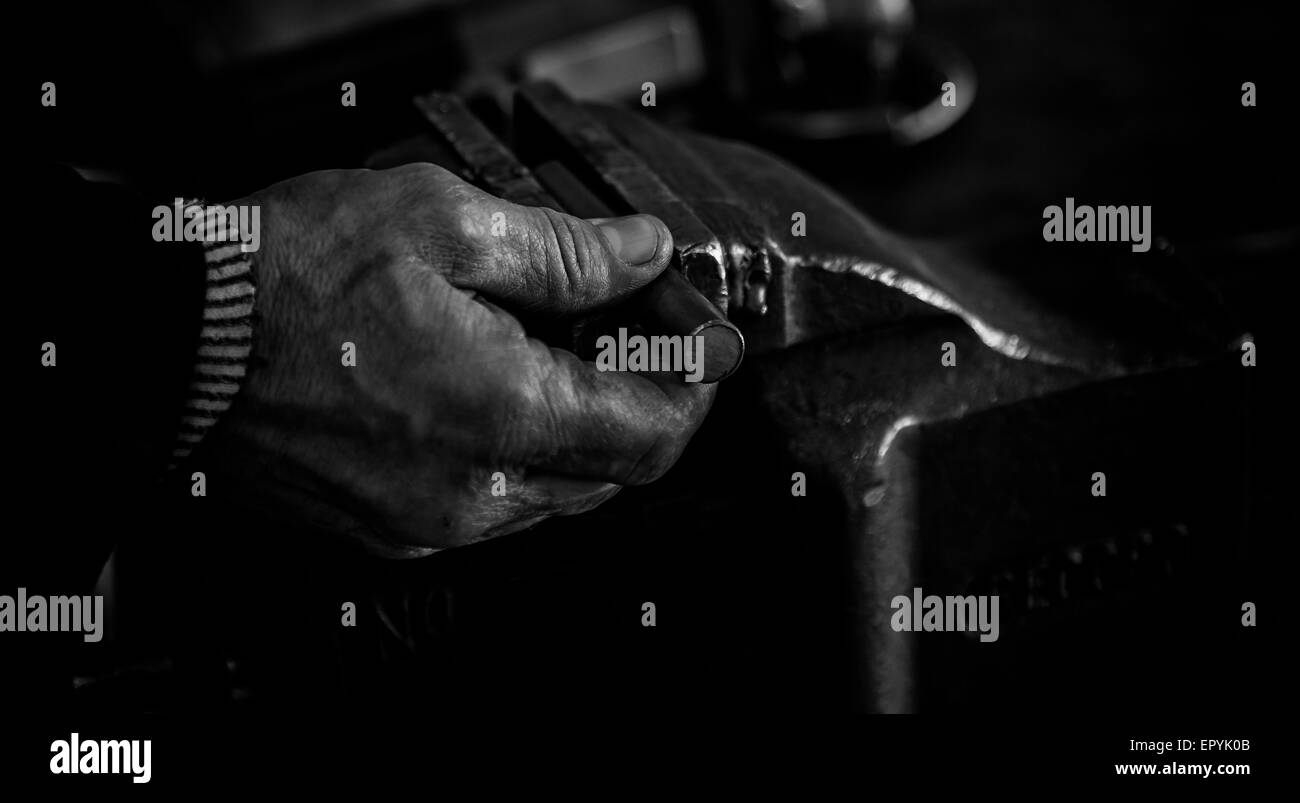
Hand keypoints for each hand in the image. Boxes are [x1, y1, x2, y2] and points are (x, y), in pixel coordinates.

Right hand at [208, 164, 714, 555]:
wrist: (173, 341)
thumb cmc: (291, 277)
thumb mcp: (444, 224)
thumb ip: (566, 254)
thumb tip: (643, 256)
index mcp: (505, 416)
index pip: (654, 431)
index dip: (693, 386)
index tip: (701, 343)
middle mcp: (479, 495)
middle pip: (614, 471)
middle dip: (639, 402)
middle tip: (628, 330)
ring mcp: (433, 524)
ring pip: (557, 493)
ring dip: (577, 429)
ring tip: (550, 351)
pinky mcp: (393, 531)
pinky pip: (495, 507)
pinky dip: (517, 456)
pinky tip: (487, 393)